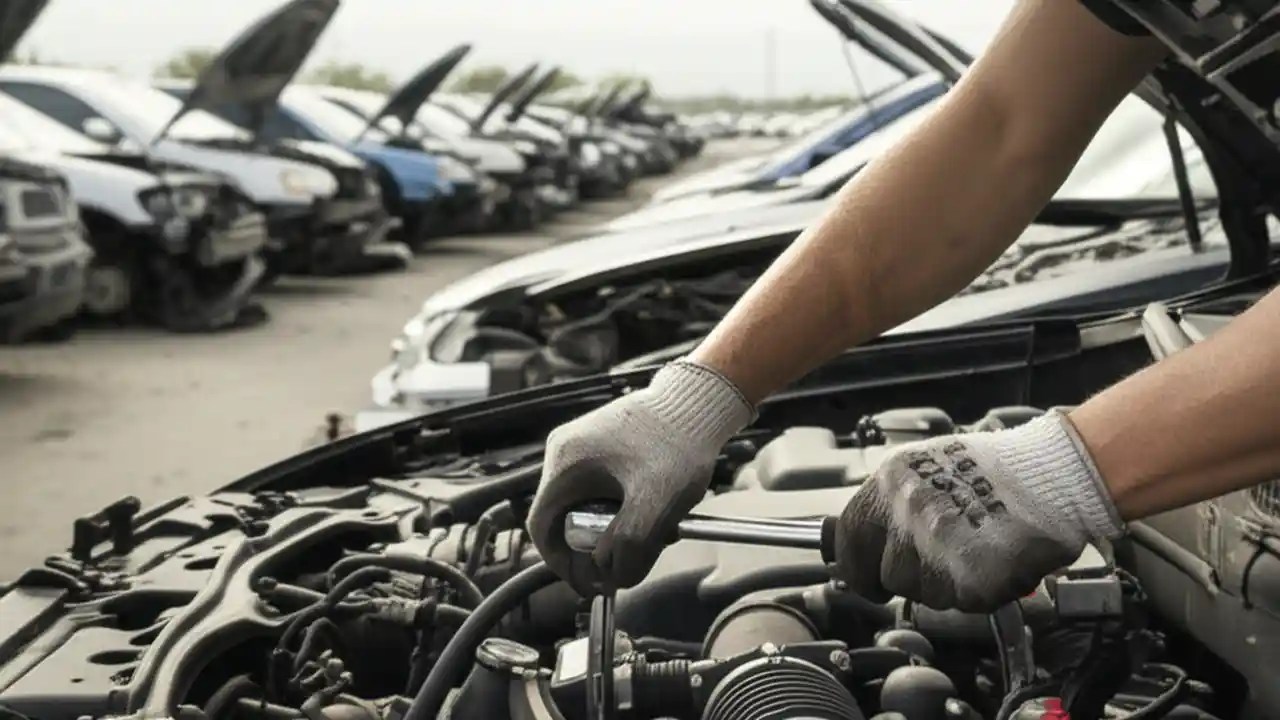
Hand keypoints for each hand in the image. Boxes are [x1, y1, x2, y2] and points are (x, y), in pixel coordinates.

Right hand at [527, 360, 753, 594]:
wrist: (700, 401)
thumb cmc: (678, 440)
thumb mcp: (656, 503)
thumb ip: (631, 546)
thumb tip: (616, 577)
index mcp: (565, 464)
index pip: (541, 529)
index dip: (562, 564)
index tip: (589, 583)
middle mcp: (564, 452)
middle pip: (564, 519)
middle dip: (594, 548)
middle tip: (623, 564)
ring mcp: (581, 446)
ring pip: (585, 506)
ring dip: (613, 529)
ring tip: (649, 534)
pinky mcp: (602, 445)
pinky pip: (600, 489)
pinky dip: (622, 508)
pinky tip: (652, 511)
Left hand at [832, 409, 1123, 612]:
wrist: (1055, 473)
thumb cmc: (998, 469)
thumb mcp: (926, 469)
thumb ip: (892, 504)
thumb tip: (866, 539)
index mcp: (891, 484)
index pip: (848, 540)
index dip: (857, 566)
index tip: (868, 577)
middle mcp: (907, 514)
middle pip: (886, 575)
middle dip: (908, 577)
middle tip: (938, 563)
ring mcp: (938, 547)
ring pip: (923, 594)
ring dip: (946, 585)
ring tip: (973, 552)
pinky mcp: (970, 577)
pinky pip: (962, 602)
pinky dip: (978, 592)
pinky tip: (993, 563)